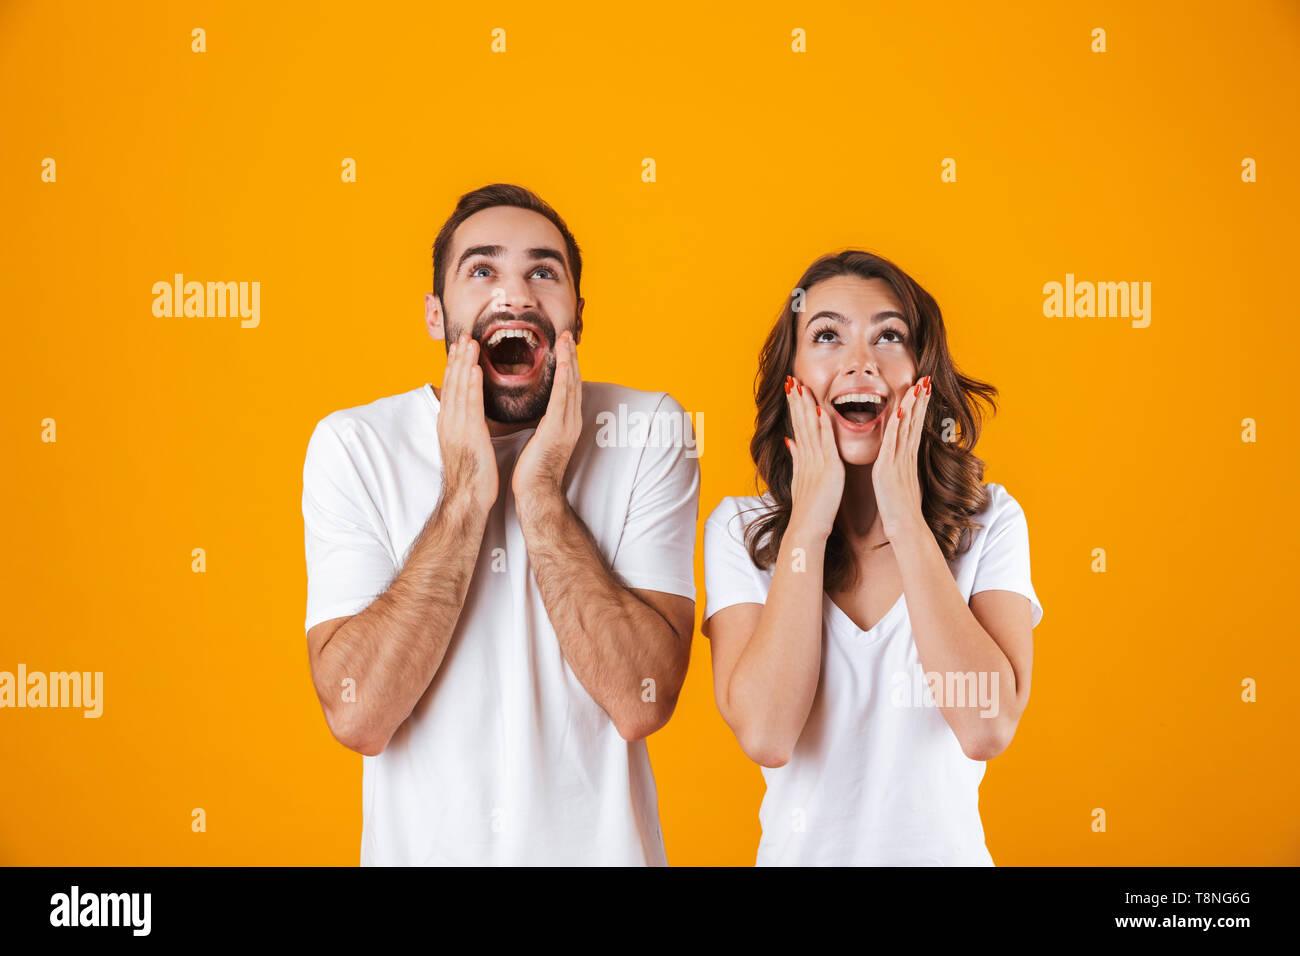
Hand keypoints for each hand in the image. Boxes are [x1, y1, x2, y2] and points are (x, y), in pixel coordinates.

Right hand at [437, 332, 497, 514]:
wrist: (468, 498)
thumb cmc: (472, 475)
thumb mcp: (467, 444)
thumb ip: (467, 426)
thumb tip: (472, 415)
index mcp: (449, 423)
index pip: (451, 389)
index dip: (454, 366)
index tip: (460, 347)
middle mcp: (449, 421)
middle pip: (452, 384)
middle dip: (457, 358)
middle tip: (464, 335)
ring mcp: (456, 427)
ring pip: (459, 389)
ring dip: (464, 364)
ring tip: (469, 343)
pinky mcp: (468, 435)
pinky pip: (469, 406)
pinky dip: (471, 386)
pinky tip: (475, 370)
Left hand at [512, 329, 582, 502]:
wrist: (537, 494)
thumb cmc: (534, 471)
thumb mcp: (540, 440)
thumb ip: (543, 423)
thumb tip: (539, 412)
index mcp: (566, 423)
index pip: (569, 388)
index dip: (569, 365)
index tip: (564, 346)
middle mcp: (571, 422)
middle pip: (574, 382)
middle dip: (572, 357)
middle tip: (567, 334)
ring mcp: (567, 426)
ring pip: (570, 387)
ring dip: (570, 362)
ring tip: (566, 341)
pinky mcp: (557, 431)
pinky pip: (561, 400)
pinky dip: (564, 380)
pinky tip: (563, 364)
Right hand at [784, 374, 843, 538]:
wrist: (808, 527)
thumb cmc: (809, 508)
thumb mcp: (800, 479)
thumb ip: (796, 458)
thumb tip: (790, 441)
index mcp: (803, 457)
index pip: (798, 426)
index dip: (794, 407)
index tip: (792, 389)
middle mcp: (807, 456)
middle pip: (800, 422)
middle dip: (795, 400)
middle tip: (791, 380)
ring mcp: (816, 461)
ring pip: (809, 428)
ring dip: (805, 406)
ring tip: (800, 387)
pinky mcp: (828, 468)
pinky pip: (824, 442)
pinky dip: (822, 426)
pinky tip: (819, 410)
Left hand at [874, 374, 930, 537]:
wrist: (906, 527)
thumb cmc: (902, 509)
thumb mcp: (900, 483)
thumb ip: (899, 469)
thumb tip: (899, 462)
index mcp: (906, 459)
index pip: (914, 426)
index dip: (919, 408)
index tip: (922, 390)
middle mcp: (905, 456)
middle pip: (914, 422)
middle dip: (920, 400)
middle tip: (925, 380)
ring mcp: (898, 461)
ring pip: (907, 427)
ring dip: (912, 406)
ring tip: (918, 386)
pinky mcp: (888, 468)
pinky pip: (893, 443)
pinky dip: (897, 426)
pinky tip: (900, 410)